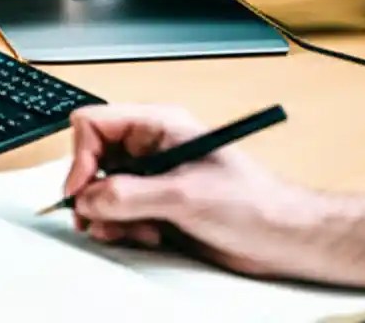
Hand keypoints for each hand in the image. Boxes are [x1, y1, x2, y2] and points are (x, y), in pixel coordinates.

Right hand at [63, 104, 312, 277]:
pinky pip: (117, 213)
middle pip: (92, 159)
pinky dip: (123, 229)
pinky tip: (150, 235)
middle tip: (99, 218)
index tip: (82, 191)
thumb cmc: (256, 203)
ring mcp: (151, 177)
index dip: (81, 157)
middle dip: (93, 192)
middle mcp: (151, 148)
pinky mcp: (155, 205)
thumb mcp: (186, 195)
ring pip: (101, 191)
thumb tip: (87, 198)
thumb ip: (130, 195)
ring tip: (136, 230)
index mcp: (159, 125)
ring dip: (110, 216)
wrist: (283, 238)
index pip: (95, 124)